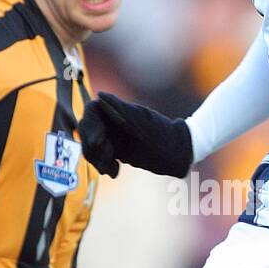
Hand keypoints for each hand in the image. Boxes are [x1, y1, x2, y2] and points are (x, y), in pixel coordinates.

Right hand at [79, 93, 193, 178]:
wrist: (179, 152)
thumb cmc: (164, 134)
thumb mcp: (142, 122)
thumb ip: (120, 109)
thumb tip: (100, 95)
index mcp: (118, 110)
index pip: (91, 112)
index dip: (89, 126)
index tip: (97, 142)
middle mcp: (113, 121)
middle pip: (88, 131)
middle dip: (92, 148)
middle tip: (106, 162)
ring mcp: (114, 135)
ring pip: (92, 145)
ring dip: (96, 159)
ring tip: (110, 170)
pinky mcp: (117, 150)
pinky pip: (101, 156)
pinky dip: (103, 165)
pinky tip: (114, 172)